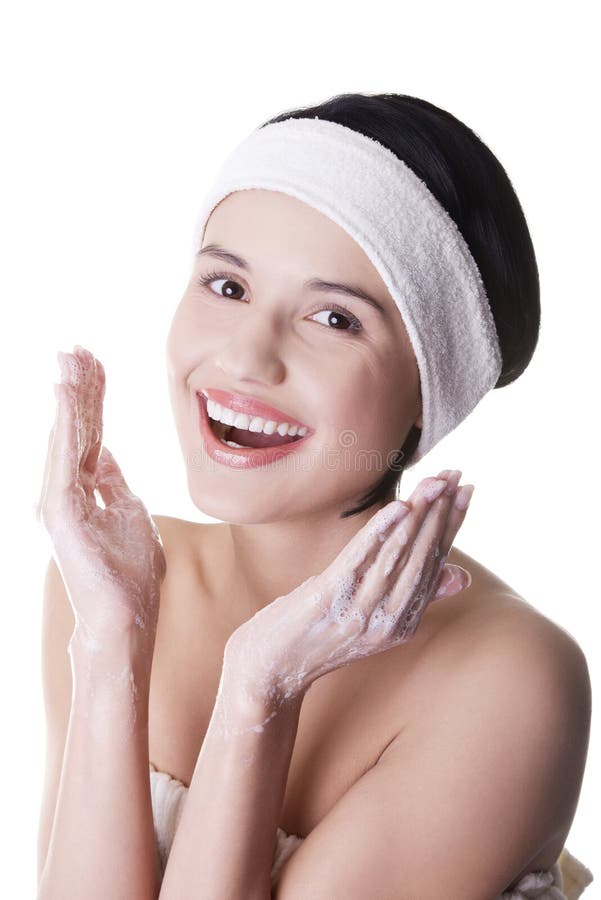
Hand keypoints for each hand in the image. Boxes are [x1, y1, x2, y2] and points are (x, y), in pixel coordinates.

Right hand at [36, 345, 166, 650]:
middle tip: (78, 346)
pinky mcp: (60, 511)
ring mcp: (61, 500)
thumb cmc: (132, 572)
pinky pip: (63, 457)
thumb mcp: (131, 514)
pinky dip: (63, 422)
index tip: (95, 362)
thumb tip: (106, 455)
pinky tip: (65, 392)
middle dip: (79, 386)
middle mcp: (70, 490)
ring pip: (66, 435)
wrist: (126, 614)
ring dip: (68, 395)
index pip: (91, 432)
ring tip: (68, 357)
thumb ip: (114, 483)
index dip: (93, 398)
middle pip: (76, 427)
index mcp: (88, 489)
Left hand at [223, 471, 472, 715]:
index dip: (452, 524)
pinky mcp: (330, 599)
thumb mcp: (373, 621)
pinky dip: (381, 530)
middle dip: (441, 511)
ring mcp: (359, 611)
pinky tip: (398, 506)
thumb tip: (462, 577)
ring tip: (434, 481)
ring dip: (419, 513)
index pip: (435, 564)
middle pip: (422, 556)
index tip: (467, 489)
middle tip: (456, 474)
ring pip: (397, 553)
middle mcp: (388, 620)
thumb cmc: (320, 637)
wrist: (271, 671)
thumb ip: (414, 597)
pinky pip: (361, 559)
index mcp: (403, 623)